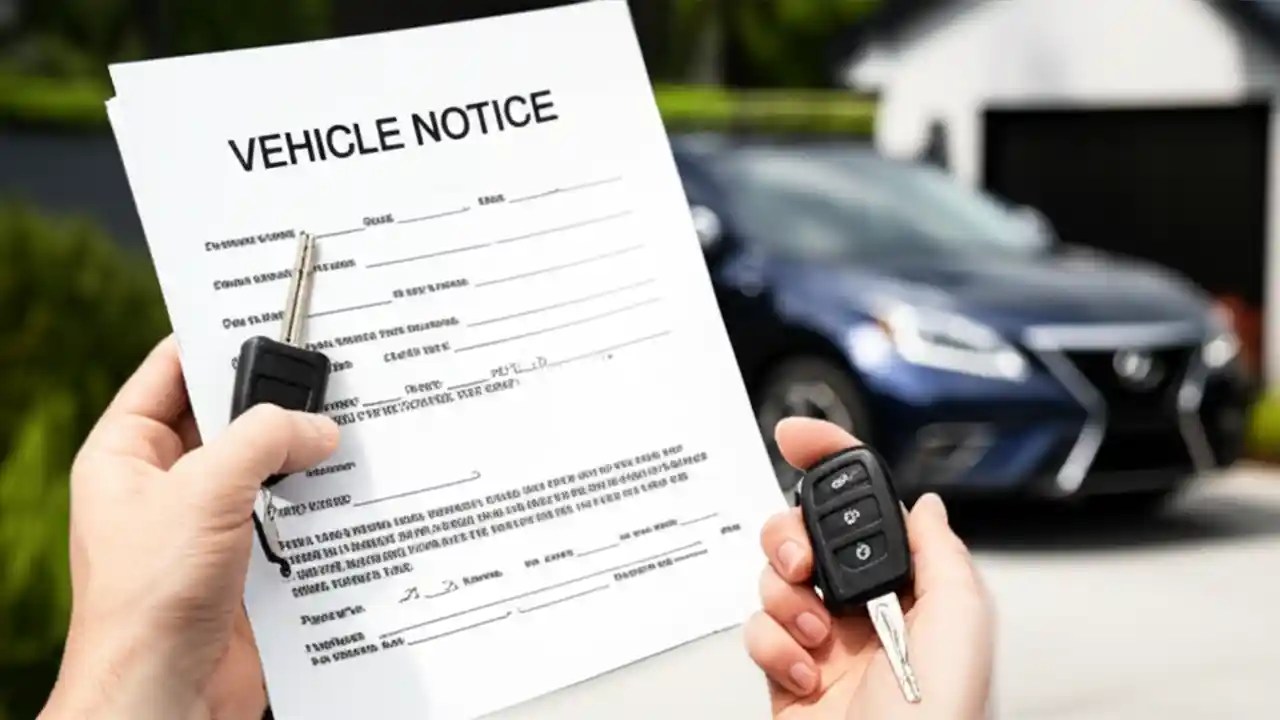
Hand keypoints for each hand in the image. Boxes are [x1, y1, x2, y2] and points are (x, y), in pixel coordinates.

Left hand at [41, 337, 339, 719]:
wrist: (165, 698)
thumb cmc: (150, 600)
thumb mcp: (205, 492)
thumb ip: (264, 441)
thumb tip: (319, 428)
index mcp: (127, 453)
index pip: (172, 370)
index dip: (218, 339)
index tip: (271, 313)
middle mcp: (166, 483)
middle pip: (230, 418)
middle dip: (279, 401)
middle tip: (332, 374)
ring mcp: (208, 524)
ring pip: (268, 469)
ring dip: (308, 457)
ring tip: (356, 427)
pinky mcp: (246, 564)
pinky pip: (291, 517)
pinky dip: (323, 505)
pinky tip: (358, 491)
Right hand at [745, 418, 993, 719]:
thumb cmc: (938, 719)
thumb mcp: (963, 622)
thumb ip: (940, 553)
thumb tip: (925, 504)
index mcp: (910, 587)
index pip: (866, 508)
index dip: (830, 461)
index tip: (797, 436)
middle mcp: (863, 608)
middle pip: (802, 534)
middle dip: (788, 538)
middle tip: (799, 563)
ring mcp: (821, 641)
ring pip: (772, 579)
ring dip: (784, 600)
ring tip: (814, 635)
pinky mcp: (786, 672)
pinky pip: (756, 630)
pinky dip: (773, 646)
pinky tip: (804, 673)